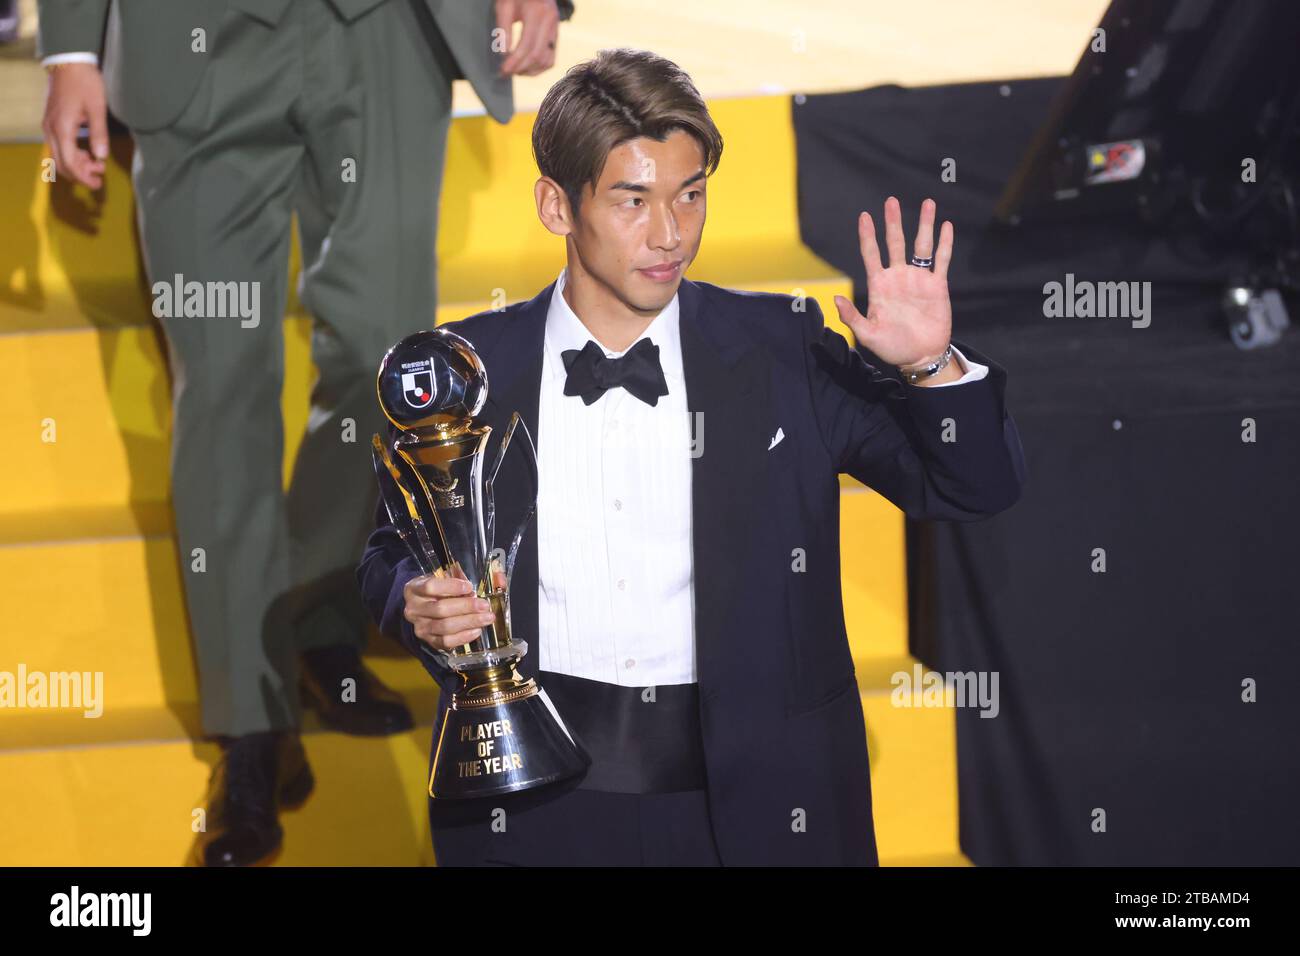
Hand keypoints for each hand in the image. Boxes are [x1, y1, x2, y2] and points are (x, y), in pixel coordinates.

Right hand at [42, 63, 108, 188]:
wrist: (68, 61)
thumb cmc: (85, 83)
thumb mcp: (97, 108)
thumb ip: (99, 134)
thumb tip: (101, 156)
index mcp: (62, 128)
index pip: (70, 163)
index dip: (83, 177)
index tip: (98, 183)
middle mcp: (50, 130)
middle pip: (61, 164)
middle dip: (80, 174)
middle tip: (100, 177)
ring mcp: (48, 126)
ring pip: (58, 156)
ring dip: (77, 164)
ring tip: (97, 164)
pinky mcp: (51, 121)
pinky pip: (58, 145)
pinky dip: (72, 154)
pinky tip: (88, 152)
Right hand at [402, 568, 505, 651]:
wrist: (425, 606)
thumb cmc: (440, 588)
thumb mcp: (449, 576)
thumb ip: (470, 575)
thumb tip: (498, 578)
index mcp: (414, 588)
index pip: (430, 586)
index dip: (451, 587)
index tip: (469, 587)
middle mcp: (413, 609)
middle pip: (440, 609)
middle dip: (466, 607)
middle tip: (484, 605)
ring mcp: (419, 627)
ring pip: (444, 627)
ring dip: (469, 622)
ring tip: (486, 618)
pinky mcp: (428, 641)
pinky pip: (445, 642)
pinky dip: (463, 637)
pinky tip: (477, 630)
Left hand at [494, 0, 559, 76]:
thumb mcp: (504, 5)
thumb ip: (504, 29)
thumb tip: (503, 54)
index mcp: (537, 12)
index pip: (527, 45)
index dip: (515, 61)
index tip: (503, 69)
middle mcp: (550, 21)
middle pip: (537, 55)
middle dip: (520, 68)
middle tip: (505, 73)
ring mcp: (555, 28)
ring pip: (547, 60)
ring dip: (530, 71)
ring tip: (515, 71)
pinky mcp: (556, 34)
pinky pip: (551, 57)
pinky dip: (539, 67)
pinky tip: (526, 67)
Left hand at [832, 196, 953, 368]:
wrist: (920, 356)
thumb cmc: (891, 348)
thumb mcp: (868, 335)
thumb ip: (852, 317)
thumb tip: (836, 300)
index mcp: (879, 285)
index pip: (871, 254)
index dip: (867, 236)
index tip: (864, 216)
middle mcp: (898, 277)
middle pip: (895, 243)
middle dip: (893, 222)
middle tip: (891, 201)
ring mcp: (918, 279)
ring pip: (921, 245)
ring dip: (924, 224)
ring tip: (928, 203)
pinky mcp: (937, 285)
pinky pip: (941, 260)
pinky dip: (944, 243)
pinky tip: (946, 226)